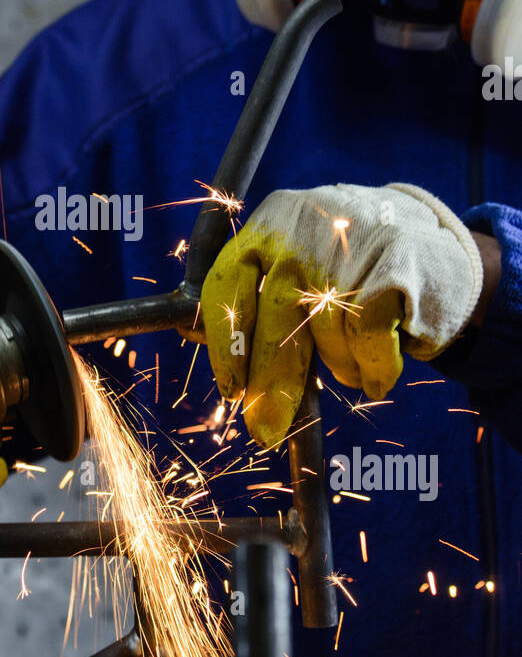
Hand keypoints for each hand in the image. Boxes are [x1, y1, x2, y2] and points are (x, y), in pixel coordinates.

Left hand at [201, 183, 483, 448]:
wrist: (432, 235)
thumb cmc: (350, 264)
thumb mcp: (299, 261)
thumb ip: (263, 302)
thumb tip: (231, 376)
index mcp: (267, 225)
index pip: (227, 286)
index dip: (224, 344)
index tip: (232, 390)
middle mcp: (301, 229)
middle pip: (274, 318)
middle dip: (270, 383)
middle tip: (265, 431)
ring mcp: (346, 247)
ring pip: (326, 334)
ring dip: (339, 367)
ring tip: (352, 373)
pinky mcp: (391, 269)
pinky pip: (367, 341)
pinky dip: (374, 368)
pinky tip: (377, 378)